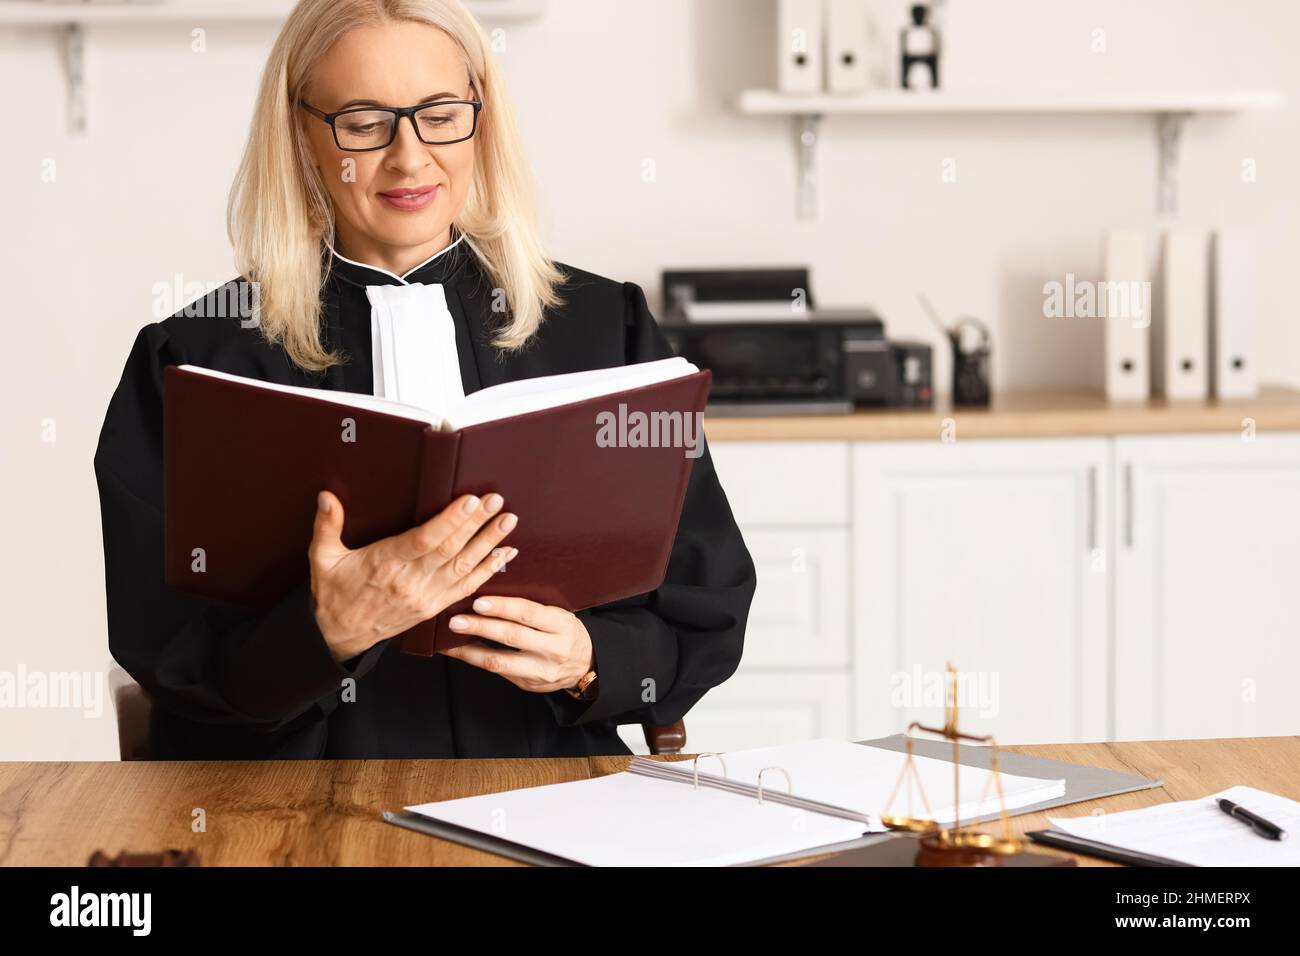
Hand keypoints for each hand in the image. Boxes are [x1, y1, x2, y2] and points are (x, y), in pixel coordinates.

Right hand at [309, 490, 518, 662]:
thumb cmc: (333, 594)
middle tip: (497, 502)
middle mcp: (410, 581)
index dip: (450, 521)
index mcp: (385, 564)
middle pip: (451, 550)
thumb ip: (327, 526)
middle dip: (477, 525)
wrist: (339, 636)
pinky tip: (505, 554)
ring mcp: (426, 596)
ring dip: (489, 544)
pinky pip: (466, 588)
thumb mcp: (322, 559)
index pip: (425, 540)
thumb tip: (326, 496)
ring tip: (508, 521)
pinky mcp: (435, 607)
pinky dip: (488, 570)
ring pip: (464, 568)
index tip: (470, 501)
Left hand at [439, 597, 594, 694]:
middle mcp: (553, 648)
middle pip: (512, 636)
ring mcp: (541, 670)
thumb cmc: (564, 632)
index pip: (528, 613)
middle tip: (456, 620)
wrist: (585, 665)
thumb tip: (491, 591)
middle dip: (481, 627)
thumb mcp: (558, 615)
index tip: (478, 601)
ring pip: (501, 661)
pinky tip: (461, 651)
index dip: (502, 607)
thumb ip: (532, 609)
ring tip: (451, 639)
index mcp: (561, 624)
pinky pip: (498, 672)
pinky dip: (476, 660)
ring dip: (471, 650)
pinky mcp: (529, 684)